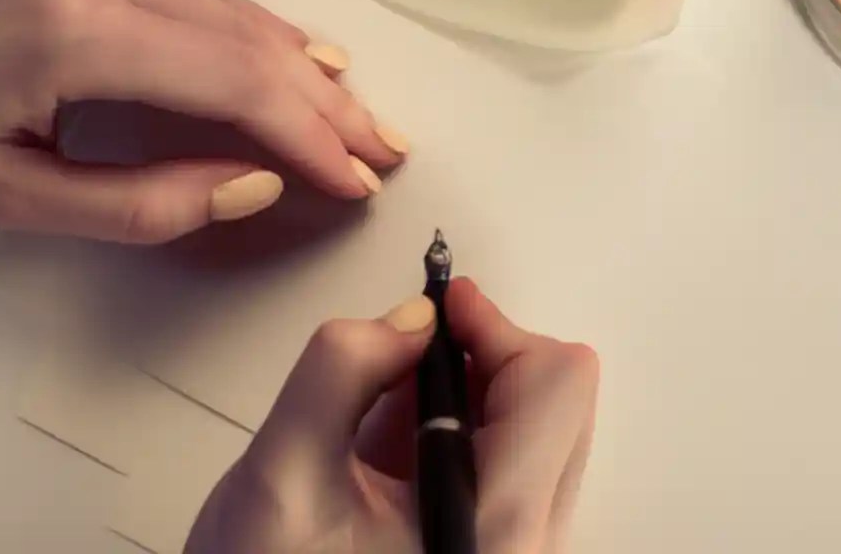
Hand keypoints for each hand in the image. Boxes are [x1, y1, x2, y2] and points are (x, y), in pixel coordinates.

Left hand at [0, 0, 407, 242]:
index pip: (238, 84)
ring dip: (308, 70)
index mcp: (79, 36)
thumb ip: (140, 203)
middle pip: (253, 44)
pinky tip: (299, 55)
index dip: (310, 137)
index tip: (355, 179)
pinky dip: (262, 36)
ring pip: (236, 16)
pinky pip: (203, 0)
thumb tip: (247, 185)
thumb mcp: (8, 192)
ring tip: (360, 116)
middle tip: (385, 152)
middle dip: (330, 105)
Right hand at [186, 278, 599, 553]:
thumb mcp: (279, 472)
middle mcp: (531, 542)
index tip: (440, 311)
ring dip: (480, 392)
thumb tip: (414, 317)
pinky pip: (522, 461)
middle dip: (489, 356)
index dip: (497, 327)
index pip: (554, 385)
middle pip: (562, 400)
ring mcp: (527, 549)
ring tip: (396, 410)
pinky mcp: (511, 548)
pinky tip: (404, 446)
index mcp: (493, 526)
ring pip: (547, 428)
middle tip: (413, 350)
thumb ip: (341, 372)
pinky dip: (474, 428)